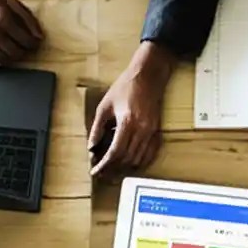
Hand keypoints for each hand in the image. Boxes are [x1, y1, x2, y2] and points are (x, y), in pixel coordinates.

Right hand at [0, 0, 43, 66]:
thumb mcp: (11, 2)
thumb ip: (28, 18)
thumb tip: (39, 36)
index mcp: (3, 19)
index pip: (26, 41)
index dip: (35, 44)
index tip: (36, 42)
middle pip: (16, 53)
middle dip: (25, 52)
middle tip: (26, 47)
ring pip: (4, 61)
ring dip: (13, 59)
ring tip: (15, 50)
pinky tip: (2, 52)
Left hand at [89, 42, 173, 177]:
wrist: (148, 75)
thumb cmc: (126, 86)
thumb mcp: (105, 105)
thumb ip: (97, 128)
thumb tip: (91, 146)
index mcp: (127, 122)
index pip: (115, 152)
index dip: (104, 164)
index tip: (96, 171)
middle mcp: (141, 129)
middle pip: (127, 159)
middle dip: (113, 168)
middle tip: (102, 172)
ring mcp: (151, 131)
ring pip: (139, 159)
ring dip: (125, 166)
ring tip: (113, 168)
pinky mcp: (156, 130)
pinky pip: (150, 153)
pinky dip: (140, 161)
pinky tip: (130, 162)